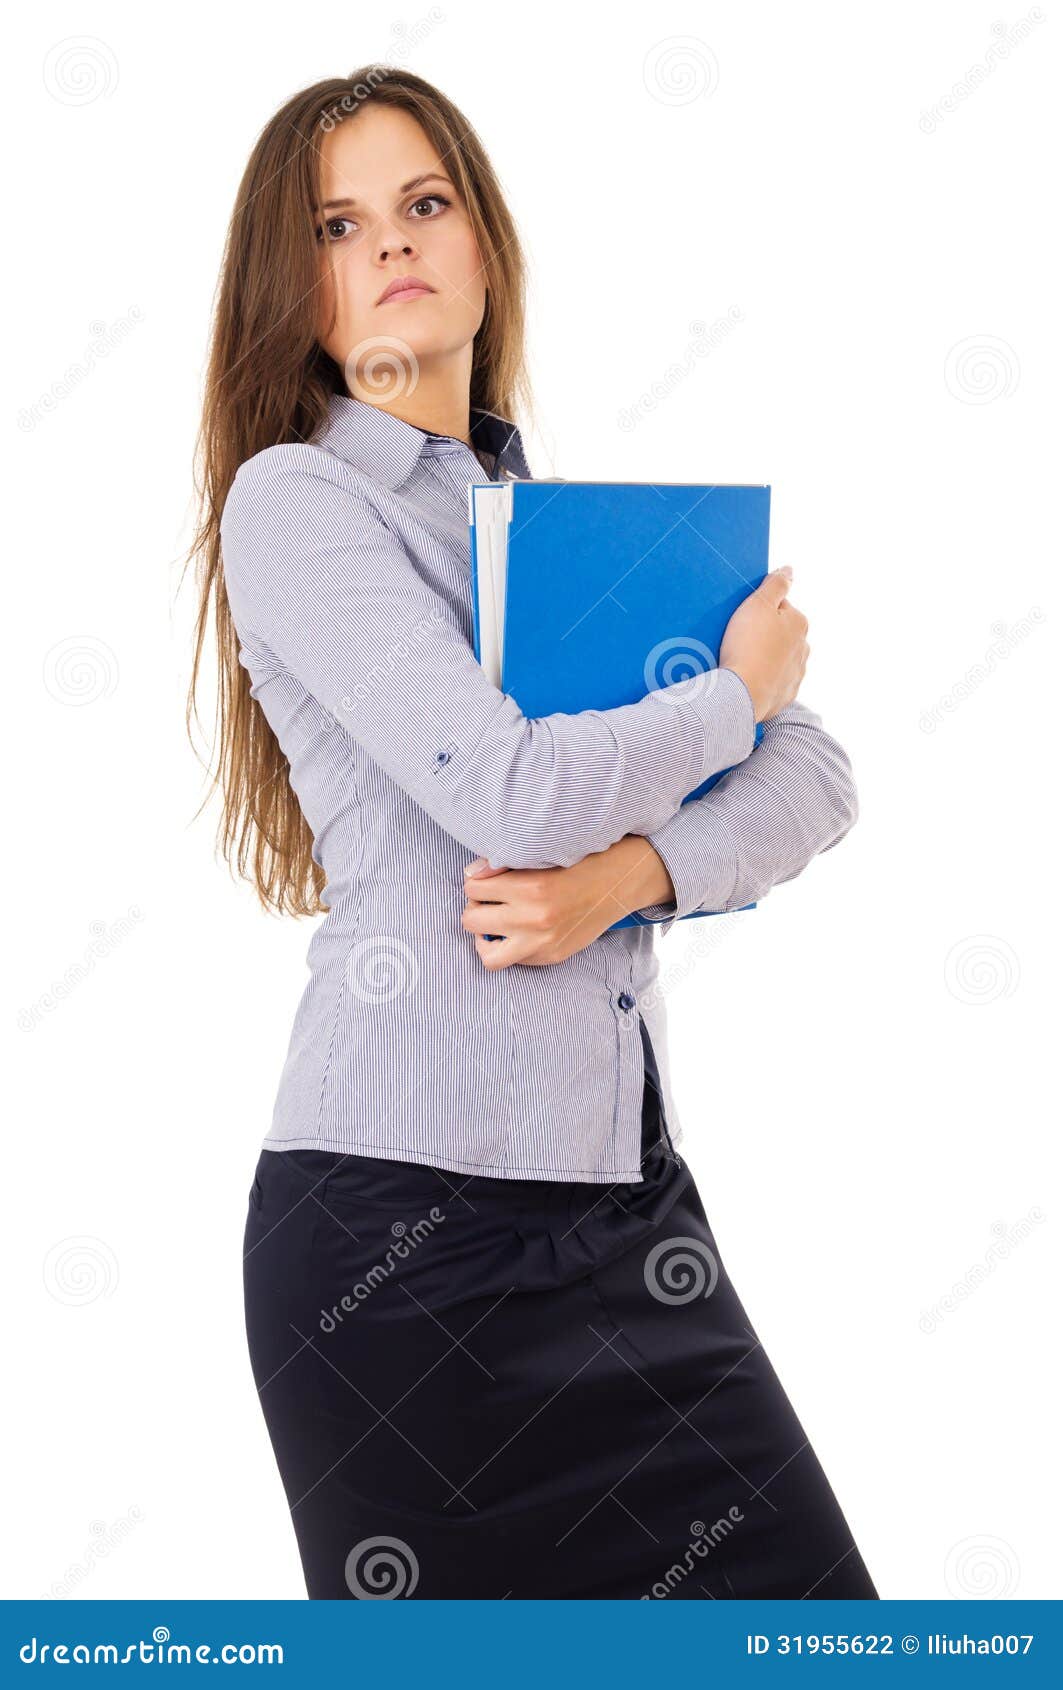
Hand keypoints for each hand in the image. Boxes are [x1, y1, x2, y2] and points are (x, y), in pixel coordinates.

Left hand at [461, 836, 674, 968]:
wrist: (619, 884)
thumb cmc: (580, 862)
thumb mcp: (542, 854)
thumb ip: (503, 865)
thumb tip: (471, 875)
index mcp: (529, 887)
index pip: (472, 888)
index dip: (476, 882)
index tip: (485, 880)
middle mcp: (533, 918)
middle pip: (471, 920)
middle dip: (476, 907)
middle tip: (488, 900)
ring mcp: (542, 943)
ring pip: (487, 954)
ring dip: (485, 937)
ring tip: (494, 925)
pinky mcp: (552, 957)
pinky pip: (514, 961)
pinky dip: (510, 948)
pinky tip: (518, 932)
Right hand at [719, 565, 808, 721]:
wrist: (743, 693)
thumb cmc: (748, 646)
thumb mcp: (758, 604)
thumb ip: (776, 584)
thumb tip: (789, 570)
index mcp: (800, 623)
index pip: (778, 607)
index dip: (757, 610)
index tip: (742, 620)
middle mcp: (803, 648)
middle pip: (779, 633)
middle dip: (762, 635)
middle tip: (738, 640)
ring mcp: (796, 674)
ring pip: (777, 659)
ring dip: (763, 658)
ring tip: (740, 661)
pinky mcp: (785, 696)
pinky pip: (772, 682)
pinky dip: (761, 679)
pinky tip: (746, 679)